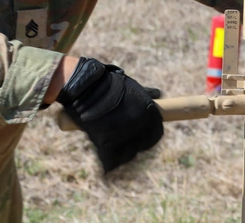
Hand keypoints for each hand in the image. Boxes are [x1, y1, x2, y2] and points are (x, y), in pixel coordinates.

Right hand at [56, 57, 163, 171]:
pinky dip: (108, 161)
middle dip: (135, 144)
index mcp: (149, 112)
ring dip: (122, 153)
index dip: (149, 137)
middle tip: (123, 140)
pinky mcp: (106, 144)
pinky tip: (105, 156)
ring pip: (128, 155)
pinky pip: (111, 161)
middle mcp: (140, 125)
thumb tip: (159, 94)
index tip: (141, 137)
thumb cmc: (108, 84)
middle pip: (143, 145)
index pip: (157, 134)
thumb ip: (146, 93)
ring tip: (113, 146)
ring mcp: (124, 135)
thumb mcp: (130, 86)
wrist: (85, 86)